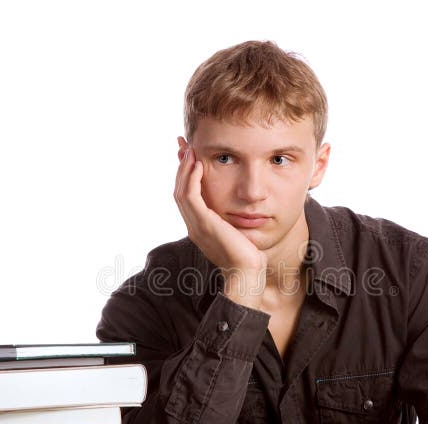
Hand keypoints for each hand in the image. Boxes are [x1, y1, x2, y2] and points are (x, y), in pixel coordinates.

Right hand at [173, 137, 265, 307]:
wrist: (247, 275)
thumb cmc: (248, 256)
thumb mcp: (237, 233)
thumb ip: (232, 220)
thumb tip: (239, 208)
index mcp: (199, 227)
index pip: (186, 196)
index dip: (186, 175)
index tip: (189, 155)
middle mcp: (193, 226)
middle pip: (179, 190)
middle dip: (181, 166)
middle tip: (184, 145)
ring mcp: (196, 226)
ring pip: (181, 191)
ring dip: (185, 168)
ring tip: (190, 150)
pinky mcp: (204, 224)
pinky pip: (191, 197)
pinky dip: (192, 179)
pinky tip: (198, 164)